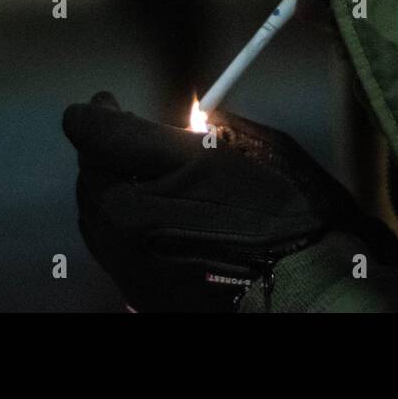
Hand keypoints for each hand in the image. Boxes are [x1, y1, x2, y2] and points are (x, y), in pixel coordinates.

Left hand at [62, 91, 394, 311]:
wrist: (309, 292)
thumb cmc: (290, 214)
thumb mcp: (251, 148)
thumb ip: (196, 128)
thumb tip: (173, 117)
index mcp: (150, 184)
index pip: (94, 132)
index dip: (99, 111)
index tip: (108, 103)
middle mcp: (126, 229)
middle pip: (88, 174)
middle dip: (104, 151)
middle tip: (129, 136)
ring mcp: (130, 268)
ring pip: (95, 215)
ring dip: (109, 189)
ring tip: (144, 178)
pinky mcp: (142, 296)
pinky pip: (112, 250)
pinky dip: (122, 226)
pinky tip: (155, 219)